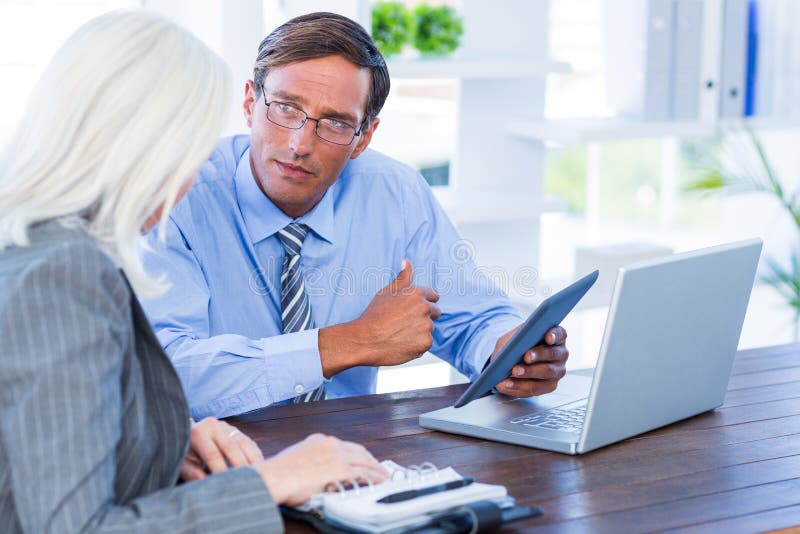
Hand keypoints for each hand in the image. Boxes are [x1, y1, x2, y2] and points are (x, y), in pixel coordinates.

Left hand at [180, 417, 263, 480]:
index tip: (227, 487)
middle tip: (246, 484)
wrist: (188, 433)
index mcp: (199, 433)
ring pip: (245, 444)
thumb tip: (205, 482)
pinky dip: (256, 457)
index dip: (221, 471)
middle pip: (233, 448)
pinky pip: (251, 445)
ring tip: (259, 478)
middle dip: (241, 467)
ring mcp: (228, 427)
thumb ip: (192, 472)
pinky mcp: (237, 432)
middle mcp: (215, 426)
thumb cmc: (184, 453)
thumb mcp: (182, 462)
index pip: (213, 455)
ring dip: (253, 462)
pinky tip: (260, 469)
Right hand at [254, 433, 388, 505]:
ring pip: (364, 460)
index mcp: (319, 440)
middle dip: (369, 459)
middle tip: (376, 466)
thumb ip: (312, 461)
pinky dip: (374, 476)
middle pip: (358, 450)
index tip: (360, 459)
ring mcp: (337, 455)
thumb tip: (319, 472)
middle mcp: (331, 444)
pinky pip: (363, 472)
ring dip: (375, 467)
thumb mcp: (298, 458)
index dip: (356, 453)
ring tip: (382, 474)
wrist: (275, 477)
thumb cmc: (279, 473)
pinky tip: (379, 480)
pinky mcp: (341, 469)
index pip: (344, 445)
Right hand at [319, 259, 439, 375]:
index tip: (414, 309)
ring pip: (429, 328)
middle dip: (424, 316)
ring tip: (400, 333)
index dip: (424, 302)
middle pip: (435, 312)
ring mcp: (426, 326)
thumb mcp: (386, 292)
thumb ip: (402, 278)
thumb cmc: (374, 315)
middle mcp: (424, 308)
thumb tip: (407, 262)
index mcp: (416, 293)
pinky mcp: (425, 343)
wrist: (366, 339)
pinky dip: (417, 344)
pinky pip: (425, 343)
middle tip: (405, 322)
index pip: (434, 295)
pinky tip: (402, 342)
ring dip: (420, 331)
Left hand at [492, 325, 568, 397]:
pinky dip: (520, 385)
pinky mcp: (550, 385)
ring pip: (546, 372)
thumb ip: (517, 338)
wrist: (508, 364)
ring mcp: (557, 370)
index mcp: (555, 336)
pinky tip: (509, 383)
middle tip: (526, 357)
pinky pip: (536, 387)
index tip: (548, 337)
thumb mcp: (513, 338)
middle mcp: (560, 353)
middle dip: (539, 355)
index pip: (560, 334)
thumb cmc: (515, 346)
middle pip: (553, 353)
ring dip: (529, 372)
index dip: (555, 335)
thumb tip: (515, 345)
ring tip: (515, 371)